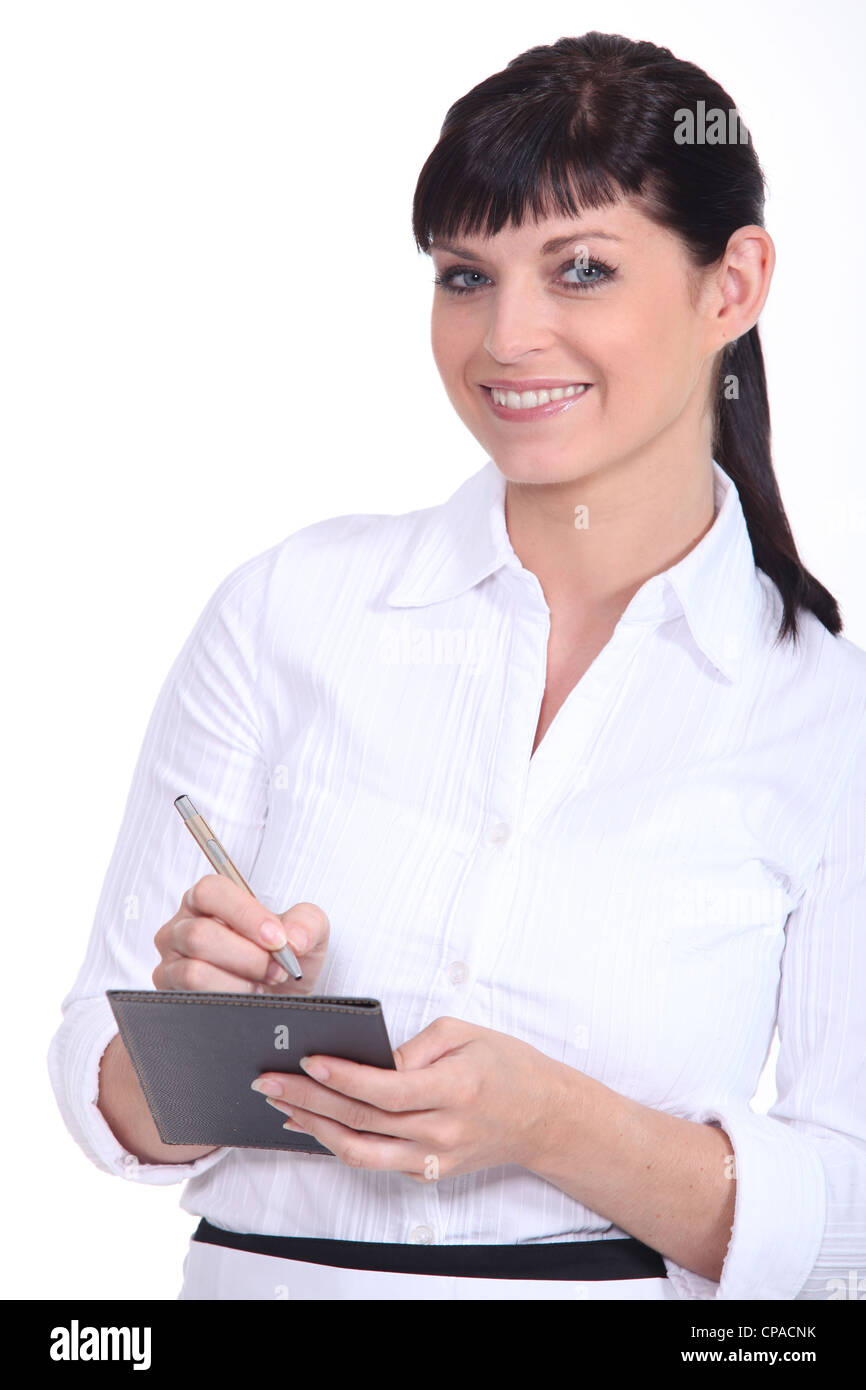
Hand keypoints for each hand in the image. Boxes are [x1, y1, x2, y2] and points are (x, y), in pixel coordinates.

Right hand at [153, 874, 329, 994]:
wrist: (280, 999)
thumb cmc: (284, 959)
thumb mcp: (306, 933)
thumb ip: (307, 923)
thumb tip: (294, 938)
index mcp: (207, 900)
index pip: (211, 891)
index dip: (244, 914)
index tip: (277, 939)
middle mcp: (181, 928)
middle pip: (200, 935)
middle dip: (249, 958)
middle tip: (278, 970)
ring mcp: (171, 964)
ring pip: (194, 972)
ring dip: (238, 983)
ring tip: (262, 986)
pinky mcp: (170, 996)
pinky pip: (192, 1000)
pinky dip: (227, 1001)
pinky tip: (246, 998)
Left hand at [251, 1017, 570, 1178]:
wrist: (544, 1116)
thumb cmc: (506, 1065)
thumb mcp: (465, 1033)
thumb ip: (415, 1046)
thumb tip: (369, 1058)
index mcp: (454, 1089)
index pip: (385, 1088)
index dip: (342, 1077)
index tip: (308, 1059)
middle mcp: (441, 1131)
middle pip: (362, 1121)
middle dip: (309, 1099)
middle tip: (270, 1080)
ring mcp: (434, 1158)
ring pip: (360, 1151)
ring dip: (315, 1127)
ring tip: (282, 1103)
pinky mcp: (428, 1172)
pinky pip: (375, 1160)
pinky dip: (340, 1142)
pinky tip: (315, 1123)